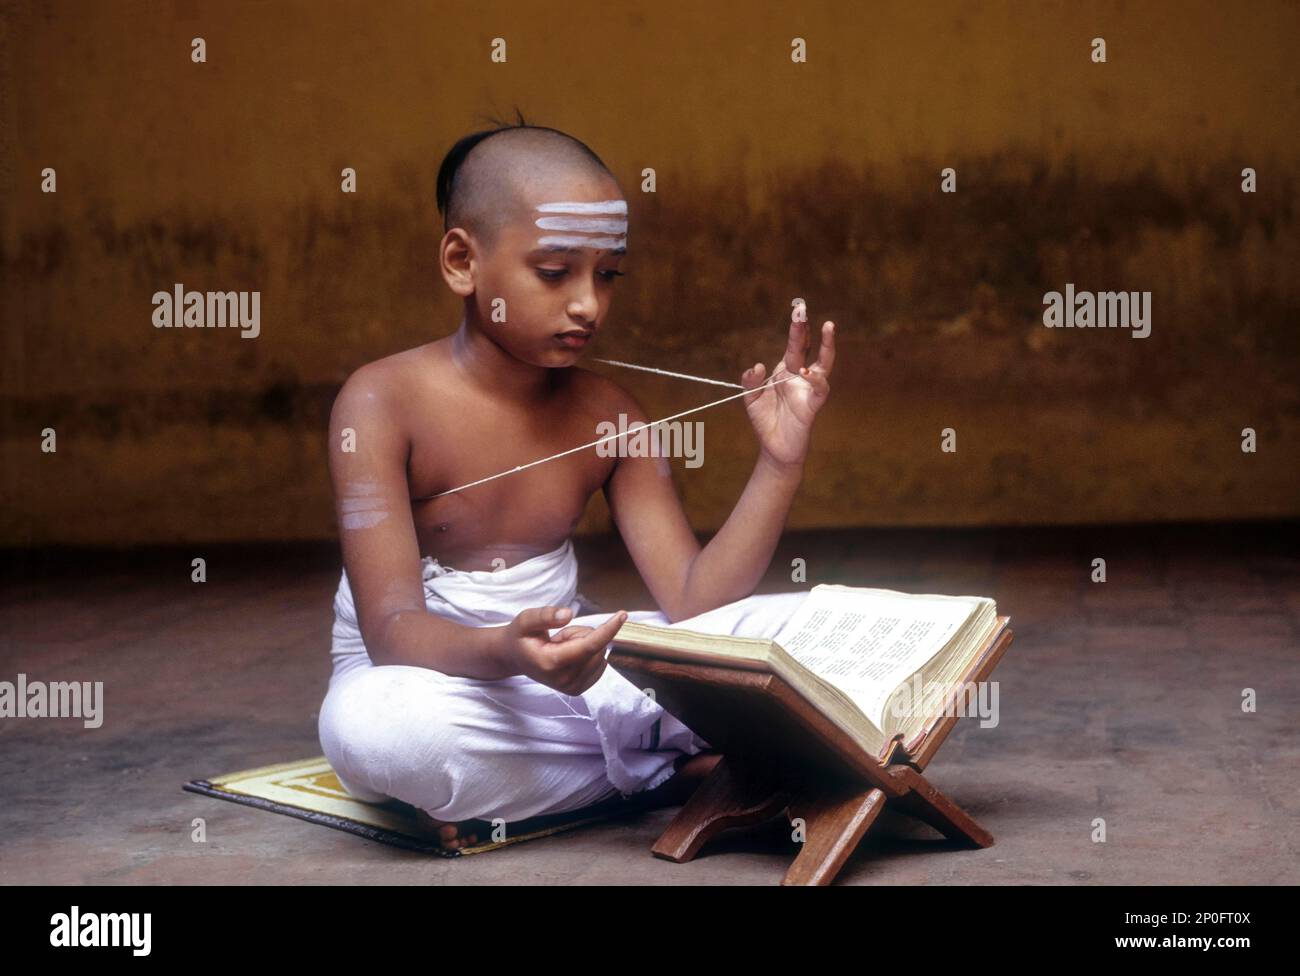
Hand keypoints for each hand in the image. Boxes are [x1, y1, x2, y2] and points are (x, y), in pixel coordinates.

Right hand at [500, 606, 628, 694]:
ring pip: (599, 655)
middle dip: (584, 634)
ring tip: (561, 646)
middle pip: (596, 647)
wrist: (516, 658)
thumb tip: (568, 614)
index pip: (589, 646)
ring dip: (585, 644)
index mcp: (551, 662)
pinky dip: (588, 654)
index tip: (623, 615)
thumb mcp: (526, 620)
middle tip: (560, 636)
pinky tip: (568, 655)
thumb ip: (545, 616)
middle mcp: (564, 680)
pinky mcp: (578, 689)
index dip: (608, 629)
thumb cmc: (522, 636)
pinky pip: (600, 664)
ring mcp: (572, 688)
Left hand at [741, 304, 834, 466]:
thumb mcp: (751, 399)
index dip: (797, 328)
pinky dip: (816, 379)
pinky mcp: (812, 405)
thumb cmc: (765, 421)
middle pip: (806, 347)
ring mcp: (808, 389)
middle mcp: (799, 376)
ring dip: (828, 346)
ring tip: (828, 327)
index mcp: (785, 371)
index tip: (798, 309)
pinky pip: (820, 389)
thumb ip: (750, 381)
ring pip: (824, 363)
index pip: (794, 345)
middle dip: (805, 328)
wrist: (774, 448)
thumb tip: (757, 366)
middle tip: (803, 309)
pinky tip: (807, 372)